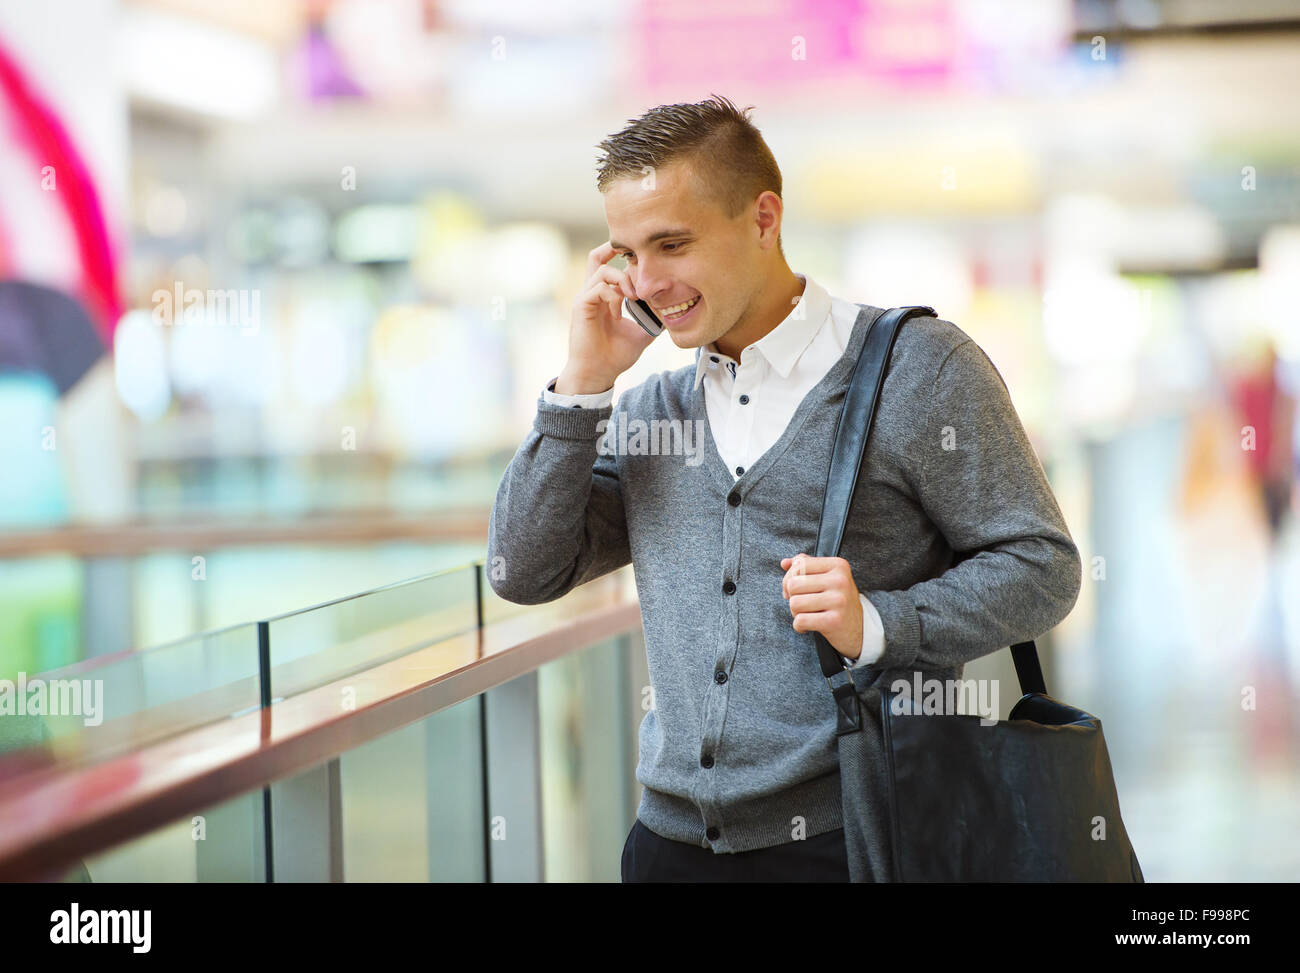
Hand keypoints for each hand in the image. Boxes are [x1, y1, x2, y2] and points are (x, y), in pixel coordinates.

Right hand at [557, 241, 658, 392]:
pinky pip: (598, 289)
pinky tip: (619, 313)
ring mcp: (585, 299)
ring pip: (602, 270)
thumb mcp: (641, 333)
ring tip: (635, 296)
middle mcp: (592, 294)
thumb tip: (671, 311)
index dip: (624, 258)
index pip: (609, 265)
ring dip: (623, 279)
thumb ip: (652, 318)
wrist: (598, 374)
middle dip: (615, 249)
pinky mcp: (581, 307)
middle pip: (596, 257)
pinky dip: (614, 296)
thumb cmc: (615, 356)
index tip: (645, 263)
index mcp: (604, 297)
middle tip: (638, 257)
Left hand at [780, 554, 863, 659]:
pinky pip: (800, 621)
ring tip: (808, 615)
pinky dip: (799, 626)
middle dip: (792, 597)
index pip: (799, 565)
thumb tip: (784, 562)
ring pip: (794, 603)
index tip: (796, 590)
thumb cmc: (837, 600)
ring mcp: (838, 601)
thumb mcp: (827, 578)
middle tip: (803, 605)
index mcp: (838, 565)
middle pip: (793, 584)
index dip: (789, 578)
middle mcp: (840, 580)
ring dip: (796, 613)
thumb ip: (806, 566)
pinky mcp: (834, 621)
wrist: (859, 629)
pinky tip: (809, 627)